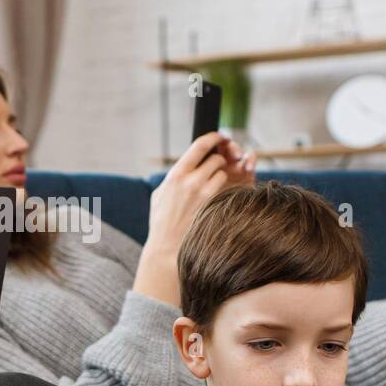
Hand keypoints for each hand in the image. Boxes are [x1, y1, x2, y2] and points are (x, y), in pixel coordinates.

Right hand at [147, 132, 256, 253]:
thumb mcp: (159, 194)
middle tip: (215, 169)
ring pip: (222, 173)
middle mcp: (190, 181)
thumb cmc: (161, 222)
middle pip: (215, 158)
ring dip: (220, 177)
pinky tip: (216, 197)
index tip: (220, 136)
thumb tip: (183, 166)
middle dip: (217, 161)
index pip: (200, 145)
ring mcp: (204, 194)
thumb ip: (172, 178)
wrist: (167, 248)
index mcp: (175, 175)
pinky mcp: (214, 205)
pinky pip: (226, 188)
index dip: (213, 137)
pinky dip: (224, 190)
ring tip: (211, 188)